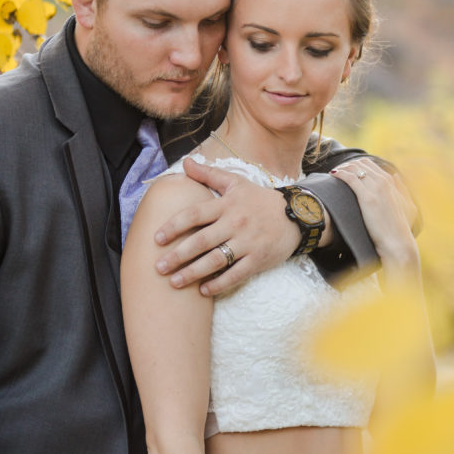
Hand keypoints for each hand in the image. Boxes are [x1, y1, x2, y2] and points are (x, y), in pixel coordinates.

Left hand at [154, 157, 299, 295]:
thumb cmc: (260, 200)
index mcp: (227, 205)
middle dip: (178, 255)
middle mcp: (235, 223)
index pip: (195, 214)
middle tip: (158, 267)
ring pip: (216, 260)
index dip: (174, 226)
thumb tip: (186, 162)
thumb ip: (209, 175)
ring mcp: (247, 243)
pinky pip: (236, 274)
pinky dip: (219, 283)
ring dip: (193, 273)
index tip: (156, 238)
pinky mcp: (258, 259)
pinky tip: (203, 291)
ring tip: (174, 282)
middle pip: (201, 241)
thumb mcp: (236, 182)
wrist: (296, 216)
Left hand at [331, 158, 419, 273]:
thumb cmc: (401, 227)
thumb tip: (395, 175)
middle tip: (337, 172)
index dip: (356, 165)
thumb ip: (401, 188)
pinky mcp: (367, 198)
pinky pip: (350, 178)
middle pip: (361, 163)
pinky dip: (340, 174)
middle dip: (347, 165)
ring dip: (341, 168)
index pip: (370, 164)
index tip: (346, 171)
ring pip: (354, 168)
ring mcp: (376, 188)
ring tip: (332, 174)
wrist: (397, 242)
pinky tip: (333, 175)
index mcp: (391, 182)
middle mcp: (384, 181)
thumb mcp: (407, 204)